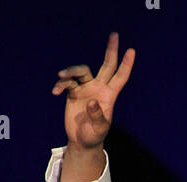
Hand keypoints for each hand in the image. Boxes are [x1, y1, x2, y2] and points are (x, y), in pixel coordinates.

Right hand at [51, 31, 134, 149]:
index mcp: (108, 95)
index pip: (120, 77)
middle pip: (106, 65)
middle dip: (111, 50)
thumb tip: (92, 102)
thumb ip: (97, 116)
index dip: (126, 64)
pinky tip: (55, 92)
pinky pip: (67, 82)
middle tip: (115, 34)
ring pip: (81, 71)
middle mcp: (98, 88)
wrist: (81, 142)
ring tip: (61, 75)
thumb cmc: (94, 136)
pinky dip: (61, 85)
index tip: (131, 50)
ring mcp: (86, 89)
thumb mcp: (98, 130)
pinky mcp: (73, 93)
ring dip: (71, 71)